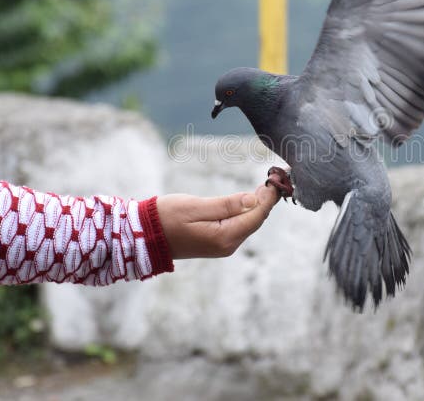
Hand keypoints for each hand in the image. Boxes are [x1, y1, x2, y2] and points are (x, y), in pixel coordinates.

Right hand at [156, 184, 279, 258]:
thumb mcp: (196, 206)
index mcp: (224, 237)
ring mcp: (224, 245)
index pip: (257, 215)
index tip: (278, 178)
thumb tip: (253, 200)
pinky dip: (248, 211)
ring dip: (259, 204)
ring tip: (268, 184)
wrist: (146, 235)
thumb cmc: (166, 217)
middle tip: (276, 176)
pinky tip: (251, 197)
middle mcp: (228, 245)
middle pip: (256, 219)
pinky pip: (240, 225)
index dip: (269, 197)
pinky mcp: (219, 242)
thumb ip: (226, 204)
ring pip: (250, 222)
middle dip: (267, 199)